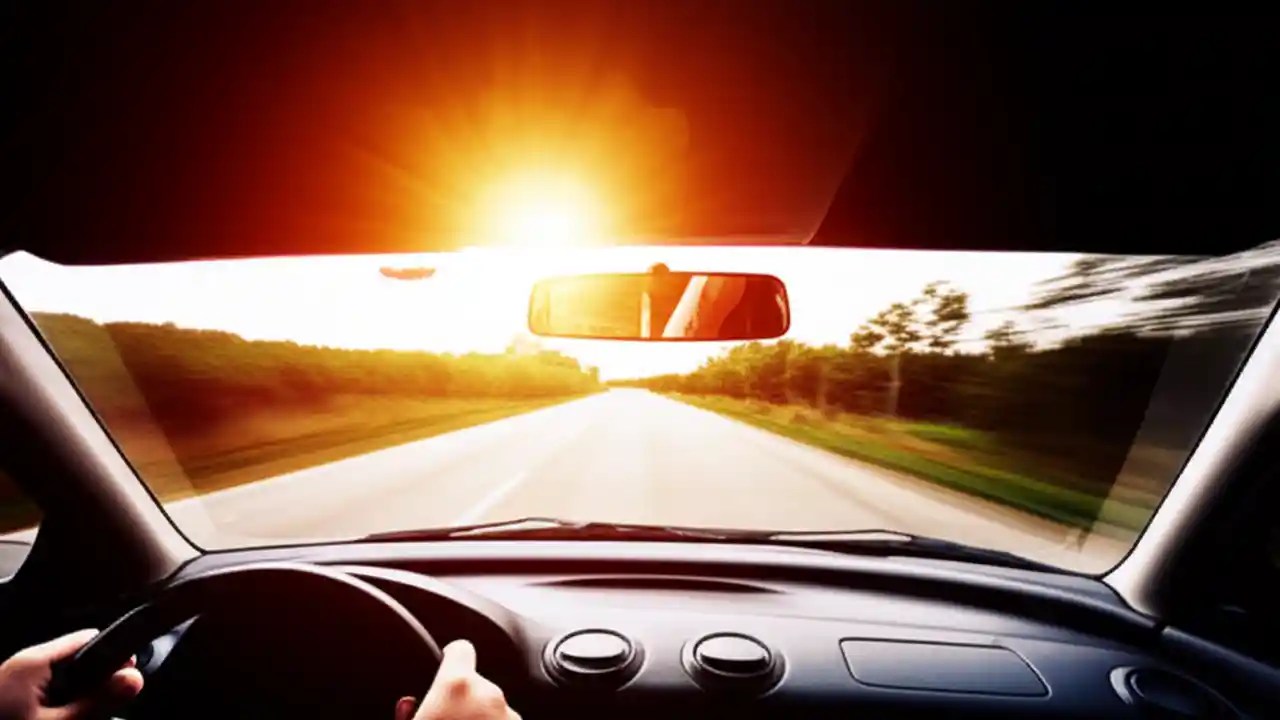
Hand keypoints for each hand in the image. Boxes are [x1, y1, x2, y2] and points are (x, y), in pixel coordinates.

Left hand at [0, 629, 142, 719]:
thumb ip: (97, 701)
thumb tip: (134, 679)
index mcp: (33, 663)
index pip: (89, 639)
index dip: (115, 658)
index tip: (128, 682)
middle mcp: (21, 667)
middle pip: (77, 663)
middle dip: (95, 686)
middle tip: (100, 714)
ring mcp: (11, 685)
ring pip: (61, 684)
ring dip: (75, 702)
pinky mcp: (7, 702)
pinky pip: (42, 698)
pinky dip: (55, 711)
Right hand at [394, 640, 517, 719]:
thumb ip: (409, 711)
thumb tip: (407, 706)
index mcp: (457, 686)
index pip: (461, 649)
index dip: (451, 656)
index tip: (446, 660)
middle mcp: (489, 695)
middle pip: (475, 685)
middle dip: (463, 700)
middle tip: (444, 717)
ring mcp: (510, 715)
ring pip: (491, 707)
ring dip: (479, 716)